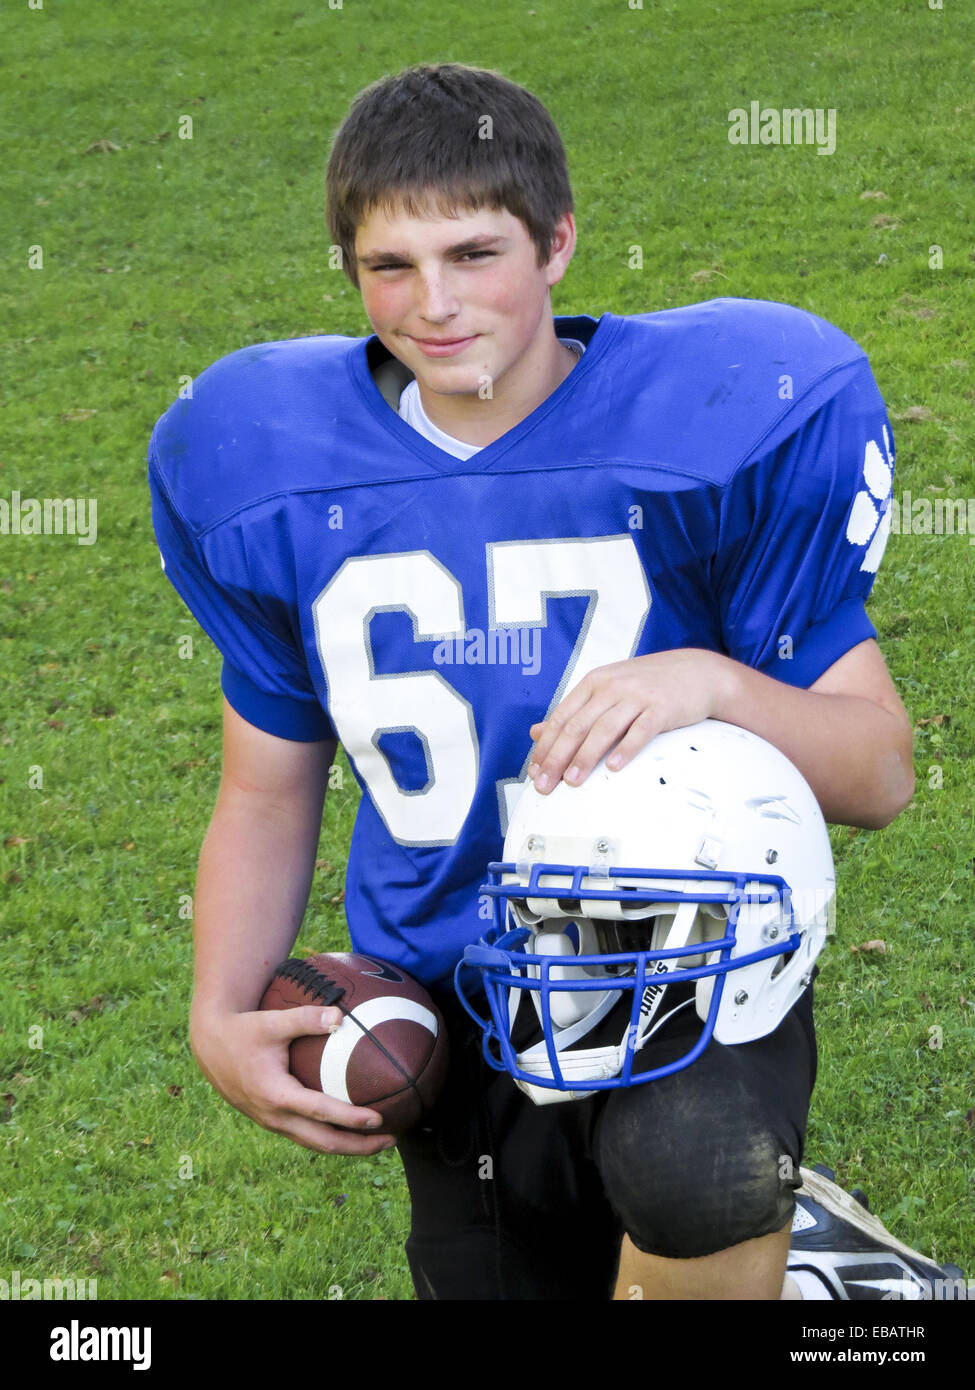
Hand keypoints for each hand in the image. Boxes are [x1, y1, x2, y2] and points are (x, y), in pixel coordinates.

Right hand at [190, 1003, 397, 1155]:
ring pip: (315, 1143)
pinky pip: (306, 1134)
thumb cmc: (244, 1031)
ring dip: (347, 1146)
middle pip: (323, 1142)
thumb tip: (340, 1015)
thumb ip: (306, 1018)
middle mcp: (275, 1116)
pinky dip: (330, 1135)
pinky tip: (350, 1126)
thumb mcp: (272, 1021)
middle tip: (391, 1139)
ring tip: (378, 1140)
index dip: (350, 1119)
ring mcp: (273, 1122)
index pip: (320, 1113)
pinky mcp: (273, 1120)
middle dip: (358, 1146)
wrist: (211, 1047)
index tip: (378, 1119)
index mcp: (275, 1095)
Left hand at [528, 649, 734, 792]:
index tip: (535, 771)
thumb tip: (537, 731)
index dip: (545, 746)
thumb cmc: (648, 685)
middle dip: (557, 758)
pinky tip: (614, 766)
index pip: (561, 717)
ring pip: (604, 729)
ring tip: (572, 780)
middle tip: (545, 784)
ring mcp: (637, 696)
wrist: (696, 672)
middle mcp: (612, 687)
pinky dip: (626, 749)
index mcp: (594, 683)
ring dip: (585, 756)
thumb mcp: (607, 690)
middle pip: (577, 726)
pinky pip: (640, 730)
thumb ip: (573, 710)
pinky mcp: (661, 707)